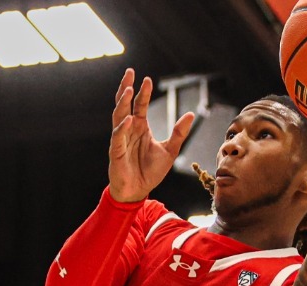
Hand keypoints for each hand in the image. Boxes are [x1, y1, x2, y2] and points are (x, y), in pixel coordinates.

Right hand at [108, 68, 194, 203]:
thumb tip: (191, 114)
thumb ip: (179, 133)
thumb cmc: (150, 172)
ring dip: (122, 103)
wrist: (138, 192)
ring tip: (127, 89)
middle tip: (129, 72)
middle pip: (125, 104)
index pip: (140, 105)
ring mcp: (121, 140)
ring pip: (118, 116)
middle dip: (126, 87)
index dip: (143, 92)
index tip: (147, 79)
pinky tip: (129, 119)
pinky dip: (122, 128)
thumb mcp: (170, 150)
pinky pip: (117, 137)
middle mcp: (129, 130)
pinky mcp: (116, 152)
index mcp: (140, 127)